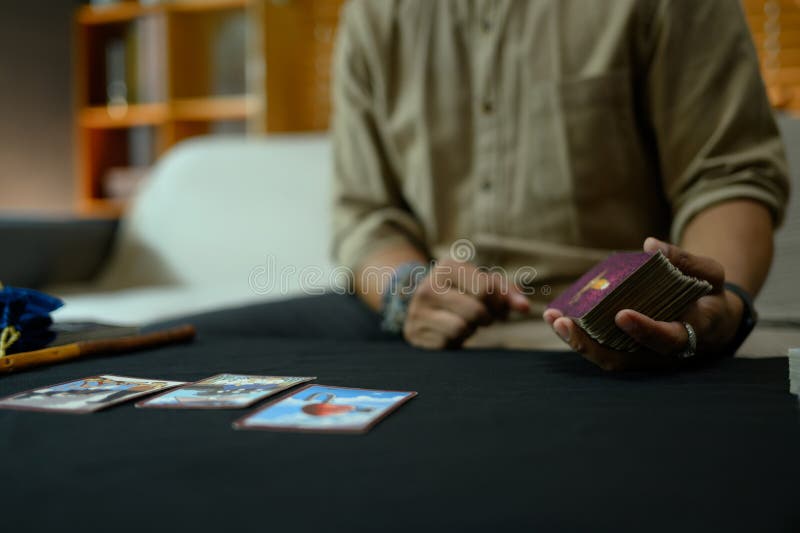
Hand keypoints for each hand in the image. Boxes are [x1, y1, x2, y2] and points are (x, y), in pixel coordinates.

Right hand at [404, 258, 529, 348]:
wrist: (419, 304)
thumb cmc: (460, 292)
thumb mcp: (480, 283)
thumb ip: (506, 292)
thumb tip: (525, 307)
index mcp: (447, 267)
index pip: (485, 288)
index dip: (499, 302)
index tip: (498, 307)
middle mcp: (429, 286)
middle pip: (476, 310)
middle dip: (487, 318)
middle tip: (484, 317)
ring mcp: (418, 310)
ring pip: (461, 328)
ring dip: (471, 329)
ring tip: (466, 322)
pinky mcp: (415, 332)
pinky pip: (448, 342)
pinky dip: (456, 340)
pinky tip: (451, 331)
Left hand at [543, 238, 743, 370]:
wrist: (714, 323)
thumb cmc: (710, 295)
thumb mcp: (711, 274)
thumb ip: (685, 260)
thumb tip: (650, 245)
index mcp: (694, 333)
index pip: (668, 338)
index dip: (645, 330)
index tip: (621, 315)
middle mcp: (666, 355)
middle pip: (625, 359)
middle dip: (590, 344)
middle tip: (563, 321)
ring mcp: (646, 359)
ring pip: (609, 360)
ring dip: (578, 342)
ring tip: (553, 319)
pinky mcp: (631, 356)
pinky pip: (603, 352)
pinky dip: (580, 339)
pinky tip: (558, 319)